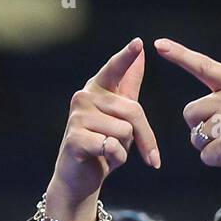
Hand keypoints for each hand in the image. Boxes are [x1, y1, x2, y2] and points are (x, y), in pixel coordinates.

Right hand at [46, 38, 160, 220]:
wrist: (80, 178)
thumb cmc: (103, 145)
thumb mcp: (121, 116)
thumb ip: (129, 87)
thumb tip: (140, 55)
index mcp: (96, 89)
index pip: (114, 69)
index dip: (126, 57)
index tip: (139, 42)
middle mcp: (83, 97)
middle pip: (133, 110)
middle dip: (145, 137)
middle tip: (146, 154)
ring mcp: (77, 117)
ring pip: (125, 130)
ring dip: (125, 148)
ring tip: (108, 151)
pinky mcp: (75, 138)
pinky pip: (113, 147)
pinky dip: (116, 159)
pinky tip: (101, 159)